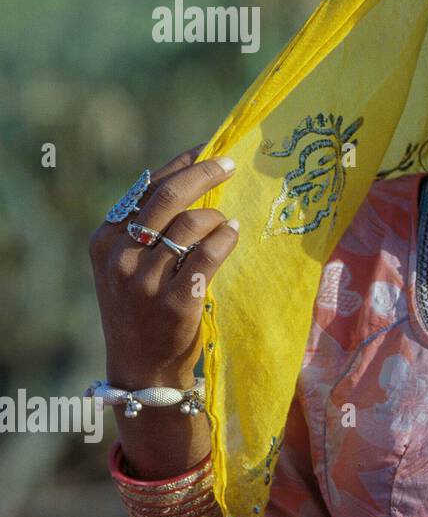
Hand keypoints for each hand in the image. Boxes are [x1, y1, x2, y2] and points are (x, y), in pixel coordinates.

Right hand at [88, 143, 238, 388]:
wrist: (142, 368)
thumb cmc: (141, 307)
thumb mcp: (127, 265)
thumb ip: (146, 227)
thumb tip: (188, 176)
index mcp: (105, 240)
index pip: (145, 189)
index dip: (179, 165)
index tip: (205, 148)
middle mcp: (120, 258)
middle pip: (168, 198)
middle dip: (203, 174)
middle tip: (230, 164)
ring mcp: (146, 281)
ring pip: (191, 225)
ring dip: (216, 217)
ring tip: (227, 221)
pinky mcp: (175, 302)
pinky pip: (208, 255)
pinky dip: (225, 238)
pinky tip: (232, 234)